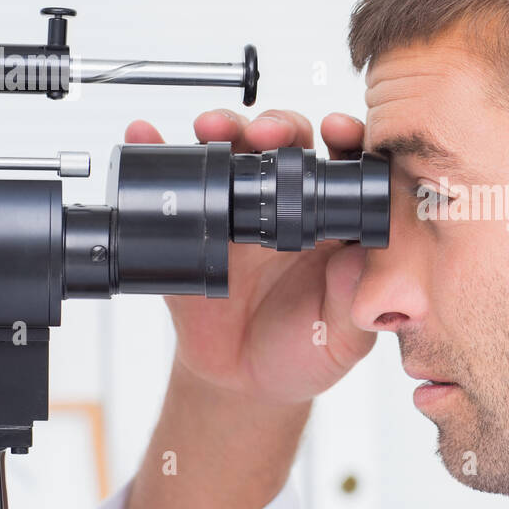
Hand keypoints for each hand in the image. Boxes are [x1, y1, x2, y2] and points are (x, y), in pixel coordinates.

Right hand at [124, 109, 375, 409]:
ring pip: (237, 150)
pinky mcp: (196, 224)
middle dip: (280, 126)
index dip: (347, 138)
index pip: (348, 164)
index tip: (337, 132)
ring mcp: (242, 209)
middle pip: (290, 143)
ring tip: (213, 128)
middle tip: (269, 135)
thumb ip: (354, 297)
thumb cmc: (307, 351)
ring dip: (226, 126)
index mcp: (337, 221)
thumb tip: (361, 258)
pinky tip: (147, 135)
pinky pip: (176, 182)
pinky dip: (158, 150)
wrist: (246, 383)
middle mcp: (292, 204)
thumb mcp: (345, 335)